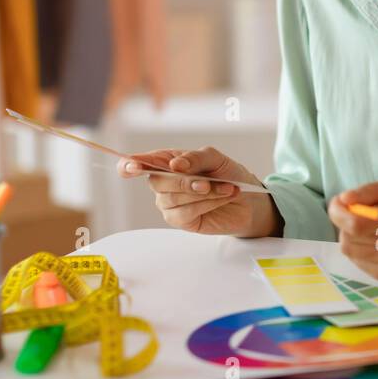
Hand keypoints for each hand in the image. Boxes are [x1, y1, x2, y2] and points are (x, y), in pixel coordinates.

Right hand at [118, 147, 276, 236]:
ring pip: (173, 198)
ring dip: (203, 193)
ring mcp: (170, 203)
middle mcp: (164, 182)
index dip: (129, 165)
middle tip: (209, 181)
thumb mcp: (215, 158)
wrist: (248, 198)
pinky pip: (185, 213)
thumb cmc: (228, 174)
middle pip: (156, 181)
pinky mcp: (181, 220)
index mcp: (166, 161)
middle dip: (185, 181)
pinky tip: (222, 198)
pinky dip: (206, 203)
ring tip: (226, 188)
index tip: (131, 166)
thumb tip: (174, 165)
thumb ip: (195, 157)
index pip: (138, 163)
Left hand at [327, 178, 377, 281]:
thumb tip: (342, 201)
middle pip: (351, 238)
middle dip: (344, 223)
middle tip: (354, 214)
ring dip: (350, 237)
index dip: (339, 214)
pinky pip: (359, 263)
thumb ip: (368, 190)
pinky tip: (373, 242)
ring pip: (351, 251)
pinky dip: (358, 250)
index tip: (337, 204)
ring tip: (366, 228)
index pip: (358, 223)